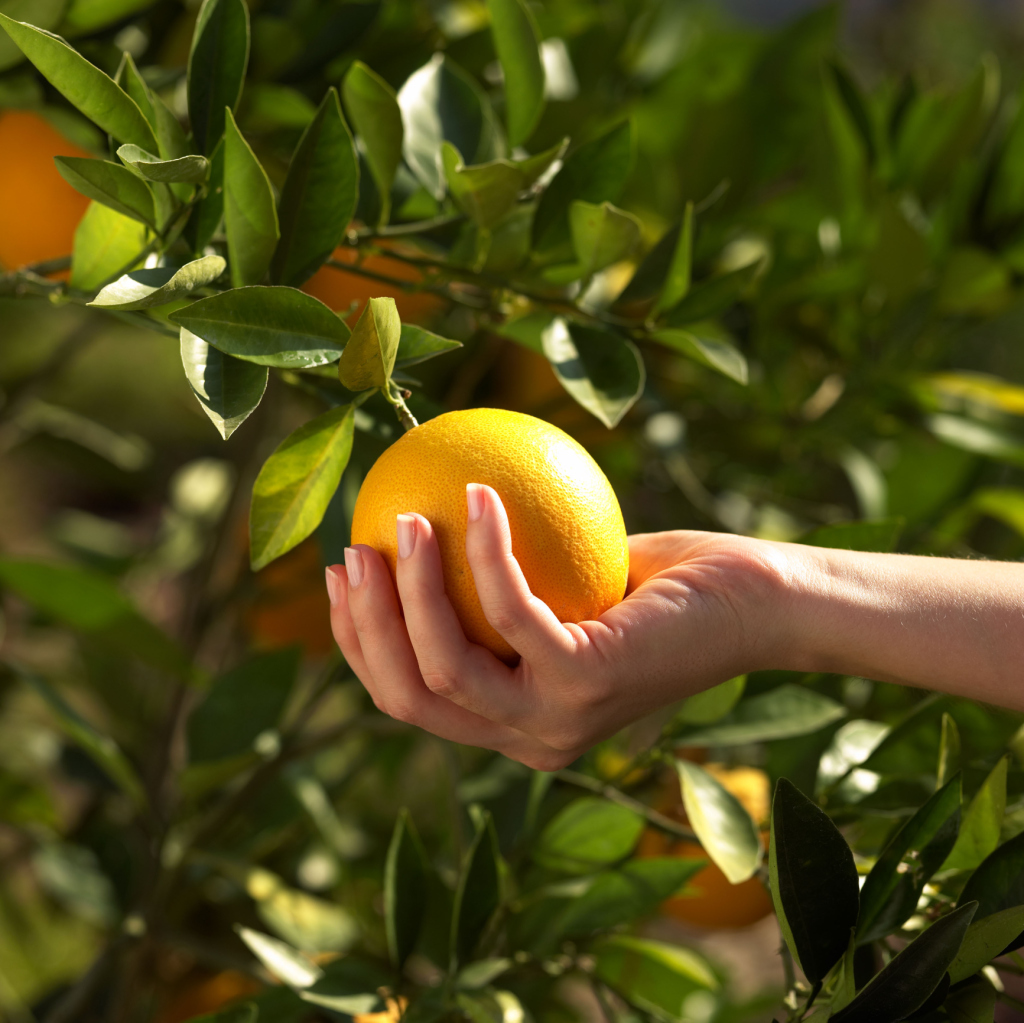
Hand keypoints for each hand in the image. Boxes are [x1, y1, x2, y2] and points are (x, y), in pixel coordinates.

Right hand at [326, 484, 782, 769]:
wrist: (757, 602)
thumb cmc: (666, 587)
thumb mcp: (567, 585)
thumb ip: (503, 577)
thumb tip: (430, 515)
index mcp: (516, 725)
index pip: (413, 699)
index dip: (362, 645)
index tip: (346, 576)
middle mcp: (530, 739)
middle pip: (410, 698)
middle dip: (365, 627)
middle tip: (355, 549)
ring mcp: (558, 719)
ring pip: (444, 667)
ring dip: (411, 588)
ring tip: (404, 517)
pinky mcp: (589, 682)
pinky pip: (511, 612)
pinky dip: (485, 551)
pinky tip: (481, 494)